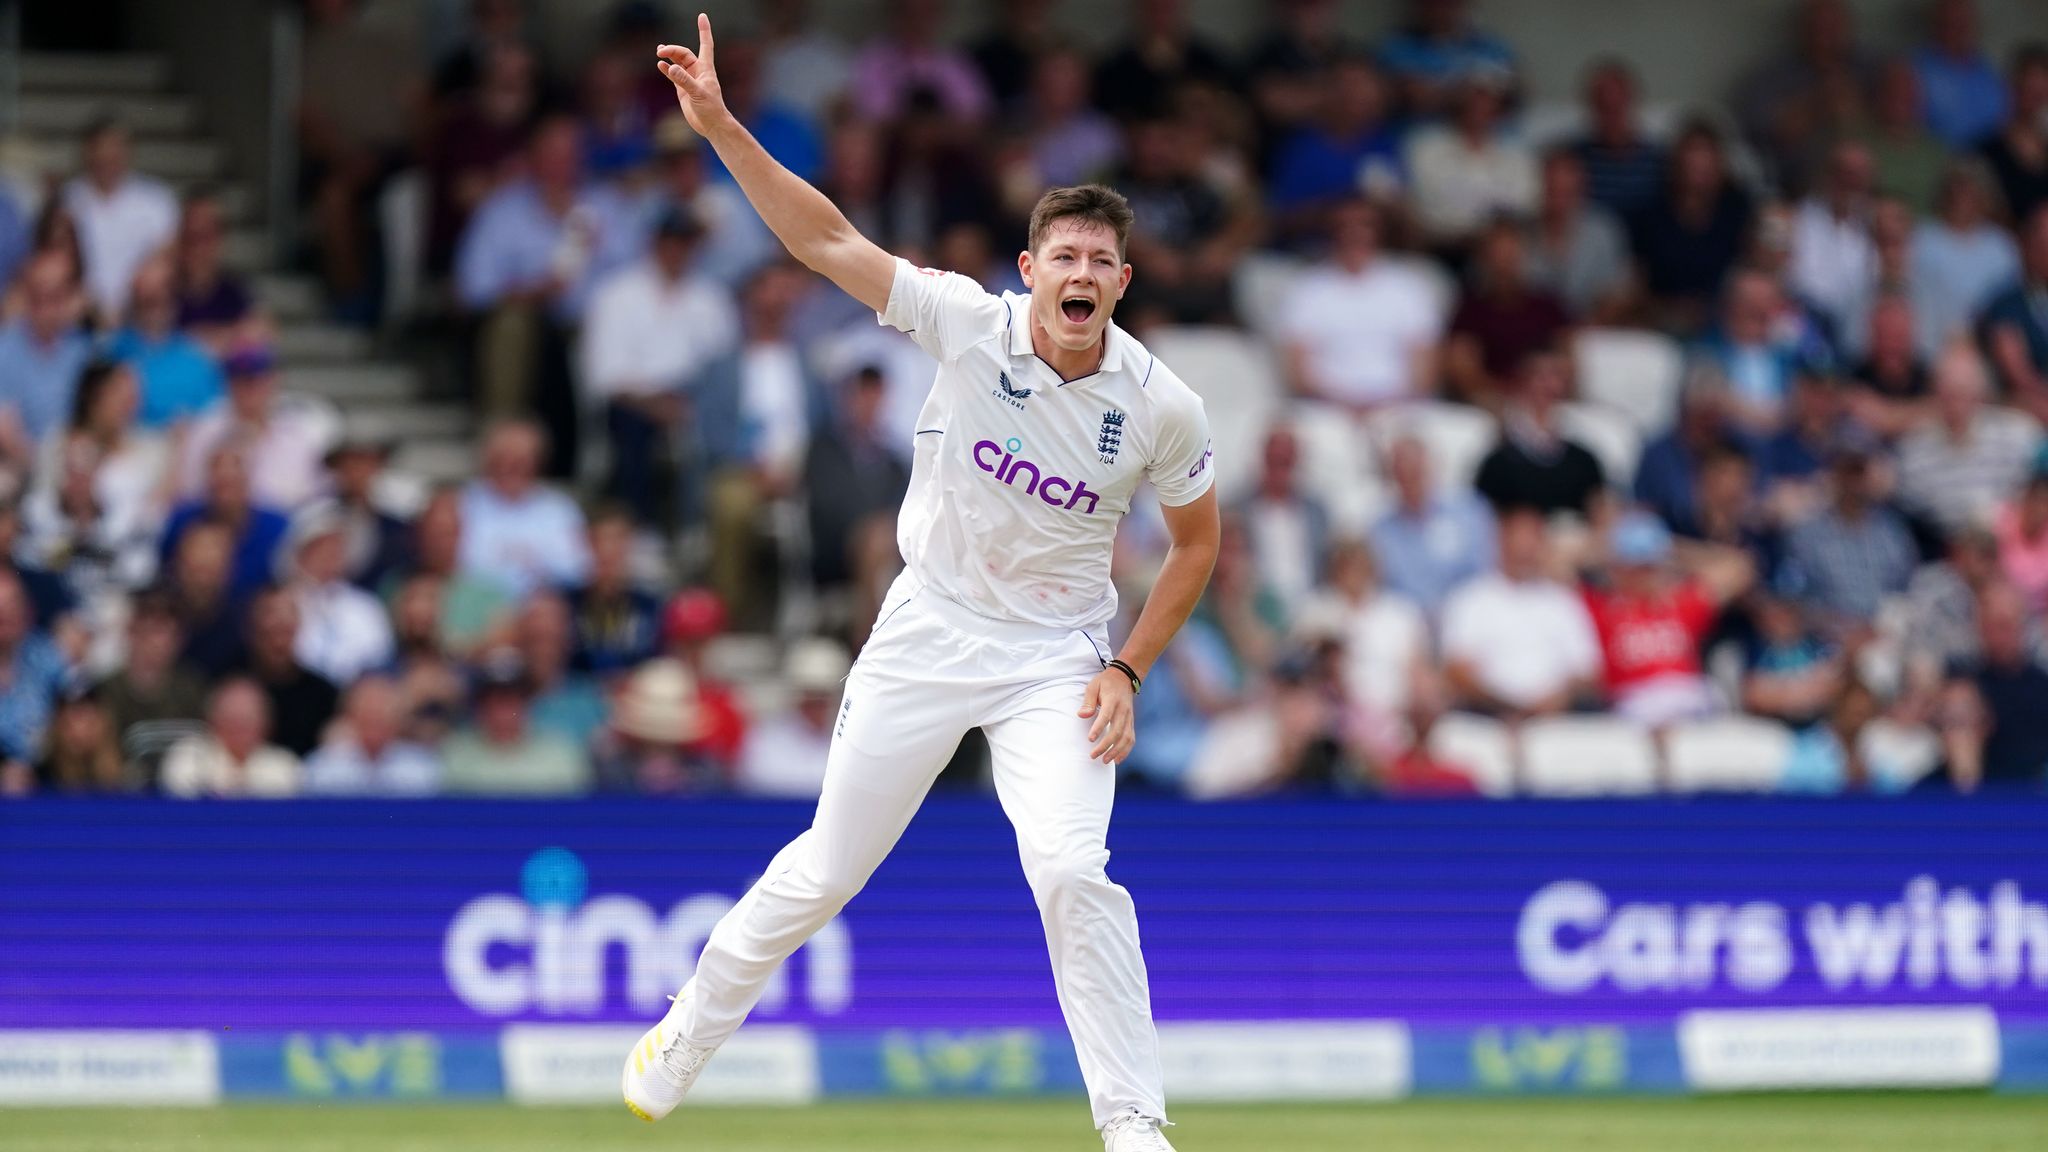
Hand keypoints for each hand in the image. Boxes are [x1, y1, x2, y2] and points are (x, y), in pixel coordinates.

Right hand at [655, 15, 730, 136]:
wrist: (712, 125)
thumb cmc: (711, 109)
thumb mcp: (698, 93)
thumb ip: (684, 80)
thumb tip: (671, 68)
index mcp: (706, 69)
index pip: (706, 44)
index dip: (704, 30)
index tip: (702, 16)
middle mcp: (698, 71)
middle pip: (684, 53)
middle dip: (672, 50)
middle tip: (661, 51)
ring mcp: (689, 80)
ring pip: (678, 63)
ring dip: (669, 56)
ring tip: (659, 51)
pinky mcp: (683, 89)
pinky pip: (673, 75)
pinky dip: (666, 69)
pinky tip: (660, 65)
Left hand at [1080, 667, 1136, 763]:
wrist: (1125, 677)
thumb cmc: (1105, 683)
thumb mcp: (1093, 686)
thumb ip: (1088, 702)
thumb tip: (1081, 715)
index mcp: (1112, 700)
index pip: (1106, 716)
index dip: (1099, 728)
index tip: (1090, 739)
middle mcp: (1123, 710)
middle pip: (1116, 731)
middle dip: (1105, 745)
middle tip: (1093, 755)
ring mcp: (1129, 717)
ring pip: (1126, 738)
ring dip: (1116, 751)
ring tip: (1105, 761)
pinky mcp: (1131, 722)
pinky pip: (1131, 739)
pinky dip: (1126, 751)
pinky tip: (1117, 760)